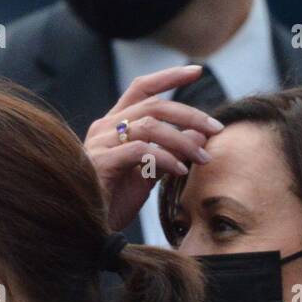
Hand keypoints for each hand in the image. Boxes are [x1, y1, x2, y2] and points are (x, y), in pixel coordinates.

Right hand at [84, 65, 224, 232]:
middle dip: (189, 114)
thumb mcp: (147, 175)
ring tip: (202, 159)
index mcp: (113, 125)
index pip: (142, 89)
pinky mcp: (101, 162)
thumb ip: (169, 153)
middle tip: (216, 129)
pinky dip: (164, 159)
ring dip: (182, 141)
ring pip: (150, 126)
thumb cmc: (112, 202)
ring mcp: (100, 143)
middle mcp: (105, 127)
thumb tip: (200, 136)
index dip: (169, 77)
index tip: (197, 72)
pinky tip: (180, 171)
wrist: (85, 229)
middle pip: (153, 106)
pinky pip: (140, 151)